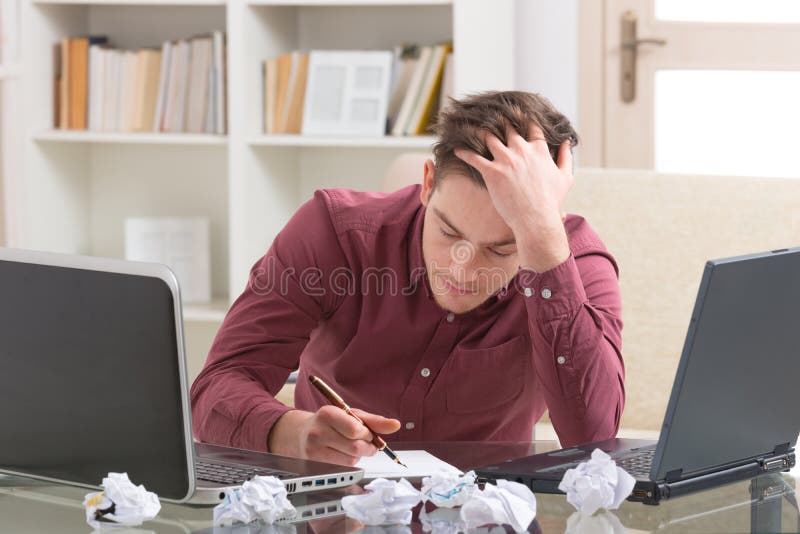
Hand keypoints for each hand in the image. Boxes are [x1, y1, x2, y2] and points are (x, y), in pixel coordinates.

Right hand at [267, 407, 400, 465]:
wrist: (302, 434)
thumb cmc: (331, 423)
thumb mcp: (351, 415)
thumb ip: (375, 421)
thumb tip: (396, 425)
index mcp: (327, 414)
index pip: (356, 430)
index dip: (367, 434)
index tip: (367, 432)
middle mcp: (318, 432)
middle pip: (355, 448)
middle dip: (367, 447)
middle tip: (366, 443)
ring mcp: (313, 451)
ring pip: (350, 461)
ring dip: (357, 456)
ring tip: (350, 447)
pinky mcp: (313, 466)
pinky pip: (342, 469)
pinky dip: (347, 464)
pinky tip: (340, 455)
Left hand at [454, 125, 572, 271]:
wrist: (535, 218)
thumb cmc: (551, 201)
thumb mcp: (565, 178)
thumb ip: (566, 158)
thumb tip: (566, 143)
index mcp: (539, 150)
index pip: (531, 127)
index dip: (524, 119)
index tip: (517, 114)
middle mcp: (521, 150)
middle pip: (508, 128)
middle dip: (499, 121)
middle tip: (490, 116)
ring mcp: (506, 160)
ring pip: (488, 138)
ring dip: (479, 131)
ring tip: (470, 128)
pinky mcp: (492, 172)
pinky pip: (474, 158)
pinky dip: (464, 152)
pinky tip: (456, 149)